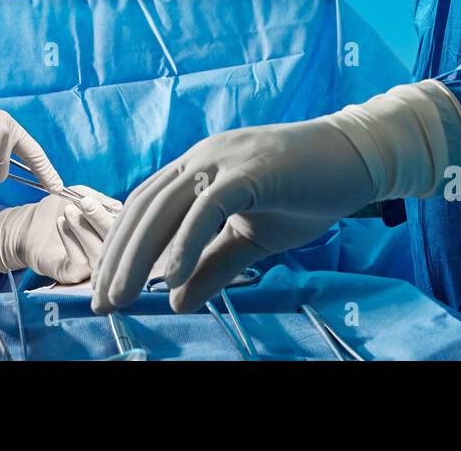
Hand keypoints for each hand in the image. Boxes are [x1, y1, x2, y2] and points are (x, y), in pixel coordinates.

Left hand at [0, 185, 120, 283]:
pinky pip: (79, 262)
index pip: (121, 227)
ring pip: (97, 253)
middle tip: (87, 203)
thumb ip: (99, 199)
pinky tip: (61, 224)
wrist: (27, 225)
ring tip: (68, 211)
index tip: (94, 200)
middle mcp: (105, 250)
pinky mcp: (73, 274)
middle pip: (113, 242)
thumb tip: (118, 207)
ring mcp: (90, 265)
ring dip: (83, 230)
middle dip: (100, 221)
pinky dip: (71, 241)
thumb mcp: (79, 195)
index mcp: (110, 231)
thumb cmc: (56, 208)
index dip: (110, 214)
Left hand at [91, 121, 375, 314]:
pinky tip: (171, 277)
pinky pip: (208, 207)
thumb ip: (214, 265)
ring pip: (166, 207)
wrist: (357, 160)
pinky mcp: (250, 169)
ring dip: (140, 256)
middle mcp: (202, 157)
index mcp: (197, 167)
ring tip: (124, 297)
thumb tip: (177, 301)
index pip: (144, 207)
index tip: (105, 289)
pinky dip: (185, 242)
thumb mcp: (252, 239)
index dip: (120, 247)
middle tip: (103, 303)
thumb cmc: (306, 194)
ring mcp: (224, 159)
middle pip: (145, 209)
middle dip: (119, 258)